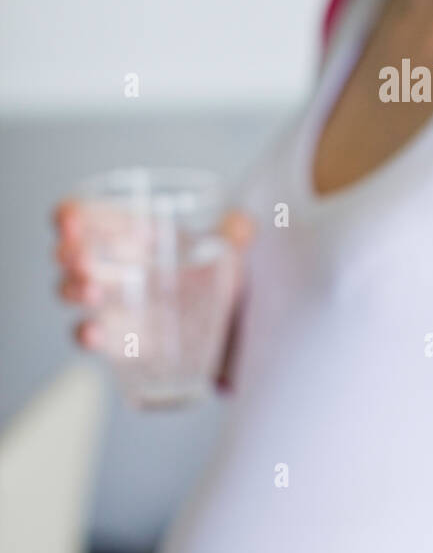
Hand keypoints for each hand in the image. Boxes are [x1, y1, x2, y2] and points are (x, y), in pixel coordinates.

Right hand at [53, 200, 256, 354]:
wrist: (223, 318)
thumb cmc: (212, 269)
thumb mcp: (228, 248)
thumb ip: (235, 234)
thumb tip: (243, 225)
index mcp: (133, 231)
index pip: (91, 216)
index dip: (72, 214)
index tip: (68, 217)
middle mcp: (113, 263)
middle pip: (73, 253)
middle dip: (70, 253)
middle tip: (80, 258)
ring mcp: (112, 301)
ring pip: (74, 292)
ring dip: (75, 289)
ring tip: (92, 291)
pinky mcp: (118, 337)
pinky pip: (91, 336)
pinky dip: (86, 335)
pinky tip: (93, 333)